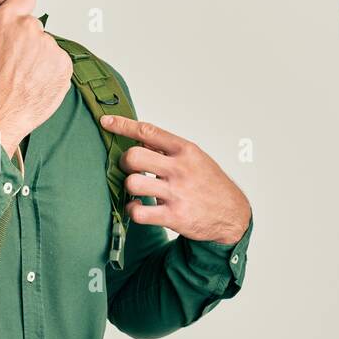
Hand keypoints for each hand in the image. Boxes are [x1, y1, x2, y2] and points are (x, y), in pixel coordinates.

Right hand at [0, 0, 71, 157]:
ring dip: (38, 57)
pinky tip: (33, 84)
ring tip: (21, 76)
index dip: (19, 11)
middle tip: (11, 62)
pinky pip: (58, 61)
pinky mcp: (64, 65)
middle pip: (34, 25)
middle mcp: (31, 29)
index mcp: (6, 20)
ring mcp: (50, 47)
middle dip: (25, 39)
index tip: (13, 27)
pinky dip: (50, 71)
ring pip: (46, 45)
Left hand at [100, 114, 250, 244]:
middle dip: (124, 162)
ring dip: (128, 187)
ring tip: (136, 190)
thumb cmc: (210, 183)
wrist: (233, 214)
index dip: (122, 124)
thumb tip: (138, 138)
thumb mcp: (196, 158)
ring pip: (132, 184)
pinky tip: (139, 208)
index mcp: (185, 150)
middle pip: (133, 156)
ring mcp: (177, 193)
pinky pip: (139, 212)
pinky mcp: (174, 216)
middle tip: (130, 169)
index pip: (148, 131)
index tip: (105, 121)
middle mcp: (180, 169)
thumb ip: (168, 149)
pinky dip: (133, 210)